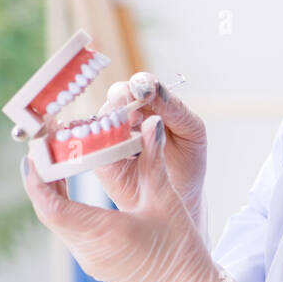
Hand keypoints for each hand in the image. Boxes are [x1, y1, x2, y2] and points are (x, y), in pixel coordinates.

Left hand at [21, 115, 231, 281]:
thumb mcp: (167, 201)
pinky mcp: (96, 263)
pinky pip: (69, 231)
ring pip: (58, 222)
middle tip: (45, 147)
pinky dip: (65, 207)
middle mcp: (89, 250)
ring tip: (56, 161)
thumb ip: (153, 160)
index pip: (52, 206)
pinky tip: (72, 187)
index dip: (37, 179)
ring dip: (52, 193)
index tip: (34, 153)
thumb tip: (149, 125)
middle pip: (49, 212)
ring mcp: (90, 260)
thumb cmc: (182, 251)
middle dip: (42, 179)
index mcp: (103, 234)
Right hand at [93, 73, 206, 218]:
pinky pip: (92, 146)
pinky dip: (99, 143)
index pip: (143, 84)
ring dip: (112, 122)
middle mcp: (127, 114)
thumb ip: (174, 109)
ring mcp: (111, 134)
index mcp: (152, 102)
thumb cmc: (186, 161)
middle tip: (132, 109)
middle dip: (122, 97)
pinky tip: (113, 148)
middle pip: (117, 95)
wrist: (179, 198)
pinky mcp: (99, 158)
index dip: (142, 83)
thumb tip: (152, 90)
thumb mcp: (191, 132)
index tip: (146, 90)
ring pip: (103, 118)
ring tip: (128, 131)